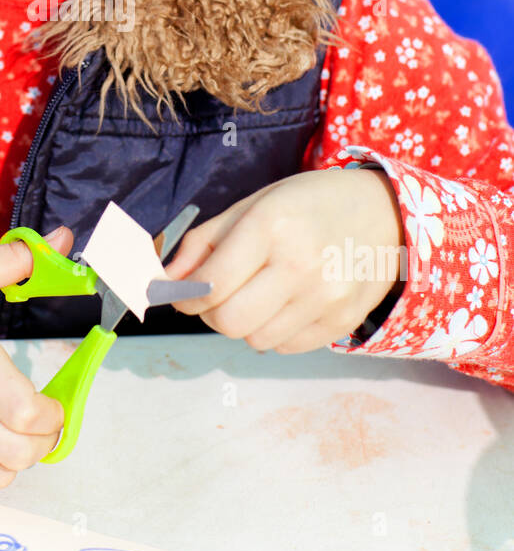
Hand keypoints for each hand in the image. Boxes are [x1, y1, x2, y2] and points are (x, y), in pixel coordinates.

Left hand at [162, 168, 405, 352]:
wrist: (385, 214)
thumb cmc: (309, 205)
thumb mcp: (253, 204)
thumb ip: (203, 241)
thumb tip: (165, 279)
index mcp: (272, 226)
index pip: (212, 284)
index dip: (186, 295)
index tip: (183, 292)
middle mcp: (301, 265)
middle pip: (230, 322)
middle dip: (211, 313)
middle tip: (217, 295)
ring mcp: (326, 298)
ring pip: (255, 340)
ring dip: (243, 323)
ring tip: (256, 294)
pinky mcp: (342, 322)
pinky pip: (285, 347)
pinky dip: (272, 331)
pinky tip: (284, 303)